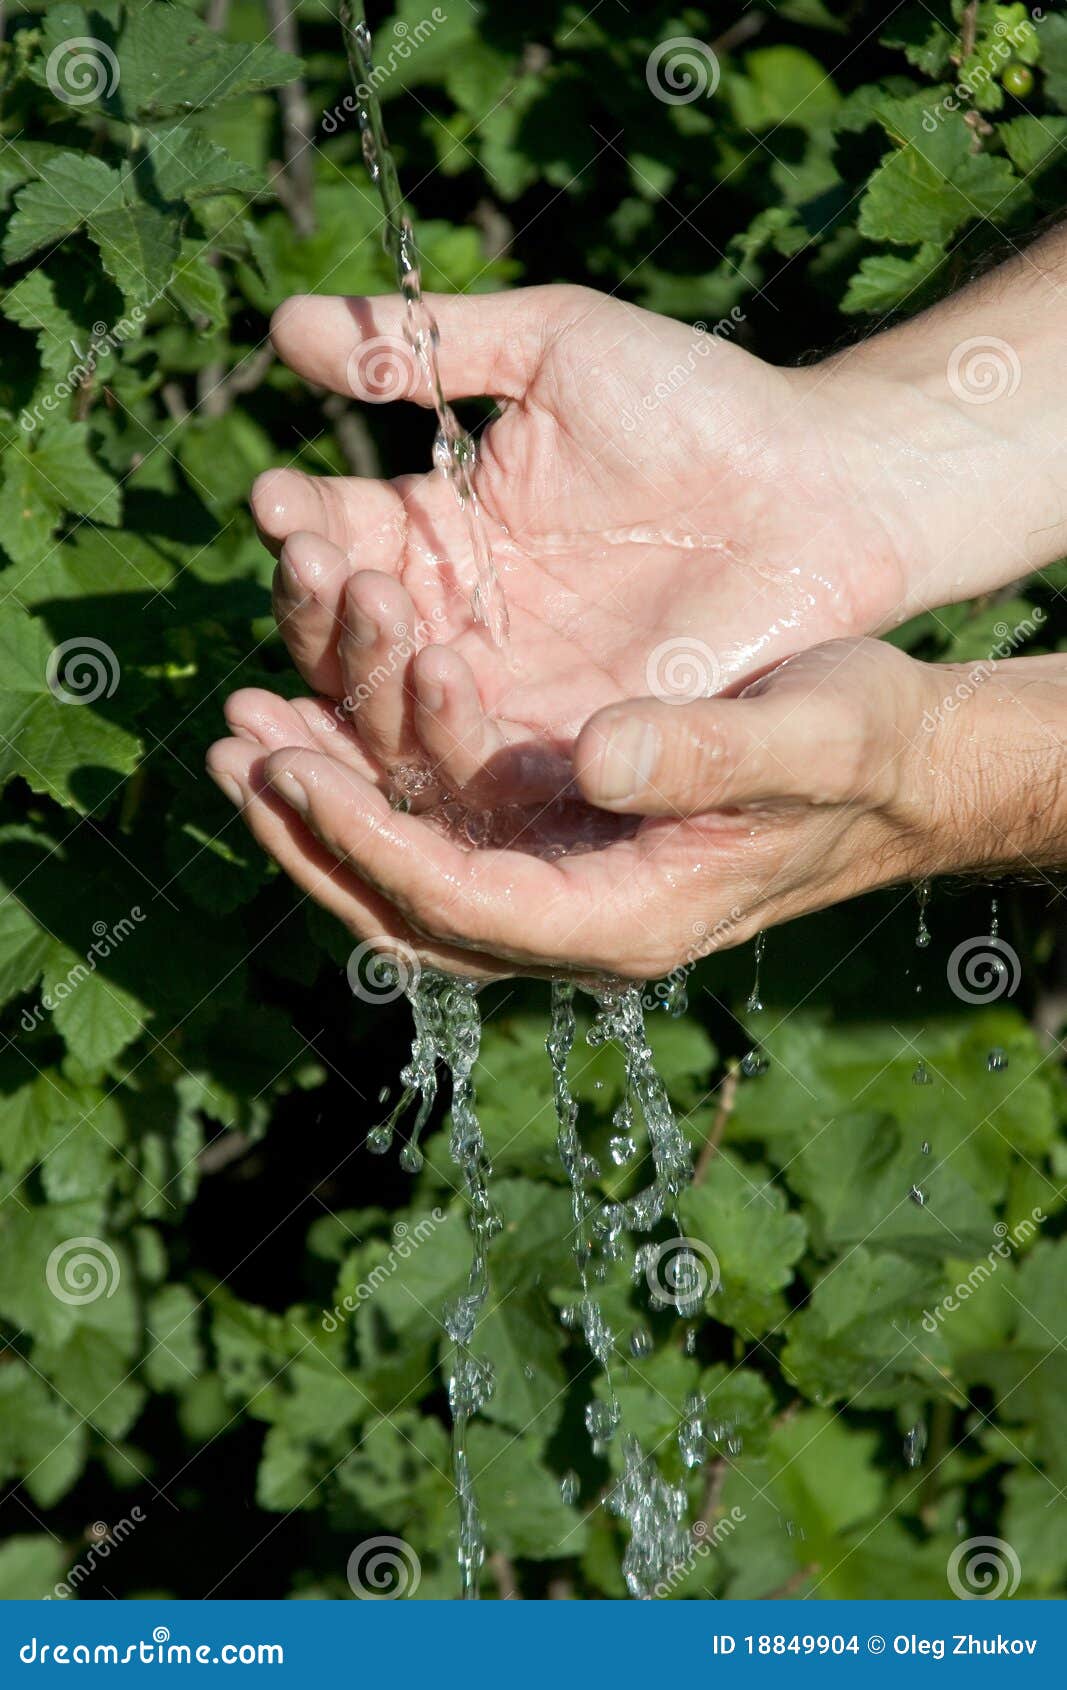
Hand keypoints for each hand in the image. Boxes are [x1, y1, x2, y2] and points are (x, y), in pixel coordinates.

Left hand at [207, 637, 1009, 981]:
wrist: (900, 768)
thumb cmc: (865, 749)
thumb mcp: (808, 736)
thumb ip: (707, 755)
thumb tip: (589, 758)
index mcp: (628, 919)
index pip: (464, 904)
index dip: (369, 842)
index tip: (291, 765)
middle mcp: (579, 922)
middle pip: (409, 912)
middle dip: (314, 835)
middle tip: (233, 747)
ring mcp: (564, 890)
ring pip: (410, 879)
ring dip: (324, 813)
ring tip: (245, 728)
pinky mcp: (559, 848)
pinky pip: (441, 835)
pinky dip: (374, 787)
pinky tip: (324, 718)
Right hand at [253, 285, 925, 802]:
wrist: (818, 484)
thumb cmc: (695, 402)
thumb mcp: (553, 350)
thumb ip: (425, 348)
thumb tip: (282, 327)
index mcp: (445, 529)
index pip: (339, 539)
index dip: (300, 525)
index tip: (275, 498)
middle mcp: (463, 618)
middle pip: (348, 635)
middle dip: (316, 600)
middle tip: (317, 557)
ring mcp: (513, 688)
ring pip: (396, 706)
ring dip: (365, 660)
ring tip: (368, 600)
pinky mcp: (569, 743)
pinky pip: (480, 759)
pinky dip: (441, 728)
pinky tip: (434, 671)